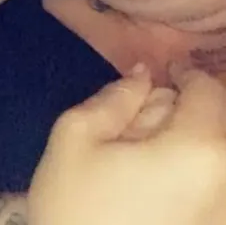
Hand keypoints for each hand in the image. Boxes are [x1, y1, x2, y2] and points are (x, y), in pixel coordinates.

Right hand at [28, 65, 225, 224]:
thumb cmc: (75, 212)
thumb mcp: (76, 139)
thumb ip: (114, 97)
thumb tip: (142, 75)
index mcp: (200, 150)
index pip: (208, 90)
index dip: (184, 75)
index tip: (161, 75)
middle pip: (216, 125)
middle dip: (185, 114)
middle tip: (145, 125)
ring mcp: (221, 212)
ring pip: (213, 158)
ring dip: (187, 146)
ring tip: (147, 160)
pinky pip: (210, 188)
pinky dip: (192, 176)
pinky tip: (155, 189)